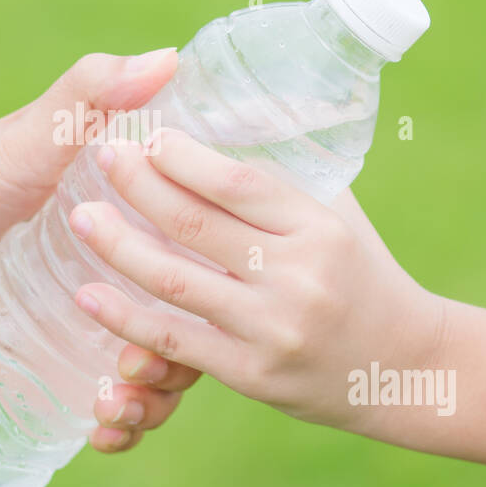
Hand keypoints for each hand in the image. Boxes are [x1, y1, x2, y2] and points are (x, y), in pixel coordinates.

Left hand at [0, 50, 203, 453]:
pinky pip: (107, 405)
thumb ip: (91, 95)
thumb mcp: (33, 135)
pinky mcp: (57, 366)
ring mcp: (95, 324)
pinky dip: (120, 427)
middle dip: (184, 359)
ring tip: (118, 406)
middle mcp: (129, 275)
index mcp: (141, 223)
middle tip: (141, 368)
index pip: (208, 258)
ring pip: (158, 374)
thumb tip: (169, 58)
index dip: (221, 287)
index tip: (207, 307)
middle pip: (191, 325)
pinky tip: (102, 431)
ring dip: (155, 401)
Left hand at [67, 127, 445, 429]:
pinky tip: (88, 293)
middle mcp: (298, 275)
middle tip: (102, 156)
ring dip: (118, 246)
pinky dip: (125, 317)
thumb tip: (228, 113)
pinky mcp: (251, 373)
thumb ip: (285, 175)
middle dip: (138, 186)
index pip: (239, 183)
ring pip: (175, 281)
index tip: (147, 134)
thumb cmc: (362, 274)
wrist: (405, 367)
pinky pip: (176, 340)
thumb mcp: (337, 214)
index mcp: (319, 227)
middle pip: (196, 225)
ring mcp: (272, 328)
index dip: (185, 158)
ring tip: (80, 217)